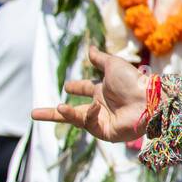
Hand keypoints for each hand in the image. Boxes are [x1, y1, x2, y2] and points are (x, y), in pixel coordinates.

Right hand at [31, 46, 149, 142]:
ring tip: (58, 108)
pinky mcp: (106, 132)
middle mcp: (102, 106)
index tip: (67, 86)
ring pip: (77, 118)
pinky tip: (93, 107)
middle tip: (34, 113)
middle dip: (54, 113)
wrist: (148, 100)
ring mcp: (103, 120)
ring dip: (65, 113)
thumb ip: (100, 59)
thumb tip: (90, 48)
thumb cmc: (134, 81)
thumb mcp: (113, 65)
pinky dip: (87, 115)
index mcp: (104, 90)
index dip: (76, 87)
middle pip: (73, 111)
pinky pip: (89, 124)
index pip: (86, 89)